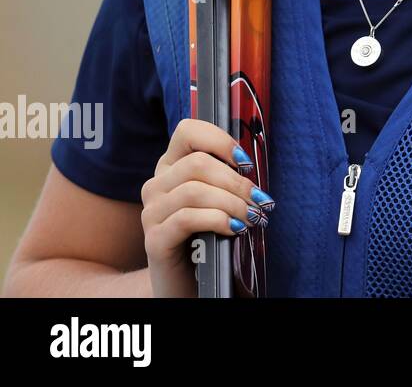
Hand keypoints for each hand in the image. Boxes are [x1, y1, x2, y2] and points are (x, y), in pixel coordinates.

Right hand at [140, 119, 272, 296]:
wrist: (187, 279)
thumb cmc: (209, 233)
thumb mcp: (219, 199)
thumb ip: (228, 177)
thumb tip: (252, 163)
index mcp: (172, 166)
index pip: (187, 131)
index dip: (219, 140)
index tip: (245, 162)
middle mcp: (156, 185)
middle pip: (197, 164)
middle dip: (236, 181)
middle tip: (259, 200)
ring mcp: (151, 212)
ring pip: (194, 191)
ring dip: (232, 203)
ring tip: (251, 217)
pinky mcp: (154, 239)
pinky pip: (187, 218)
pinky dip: (217, 220)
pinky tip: (234, 228)